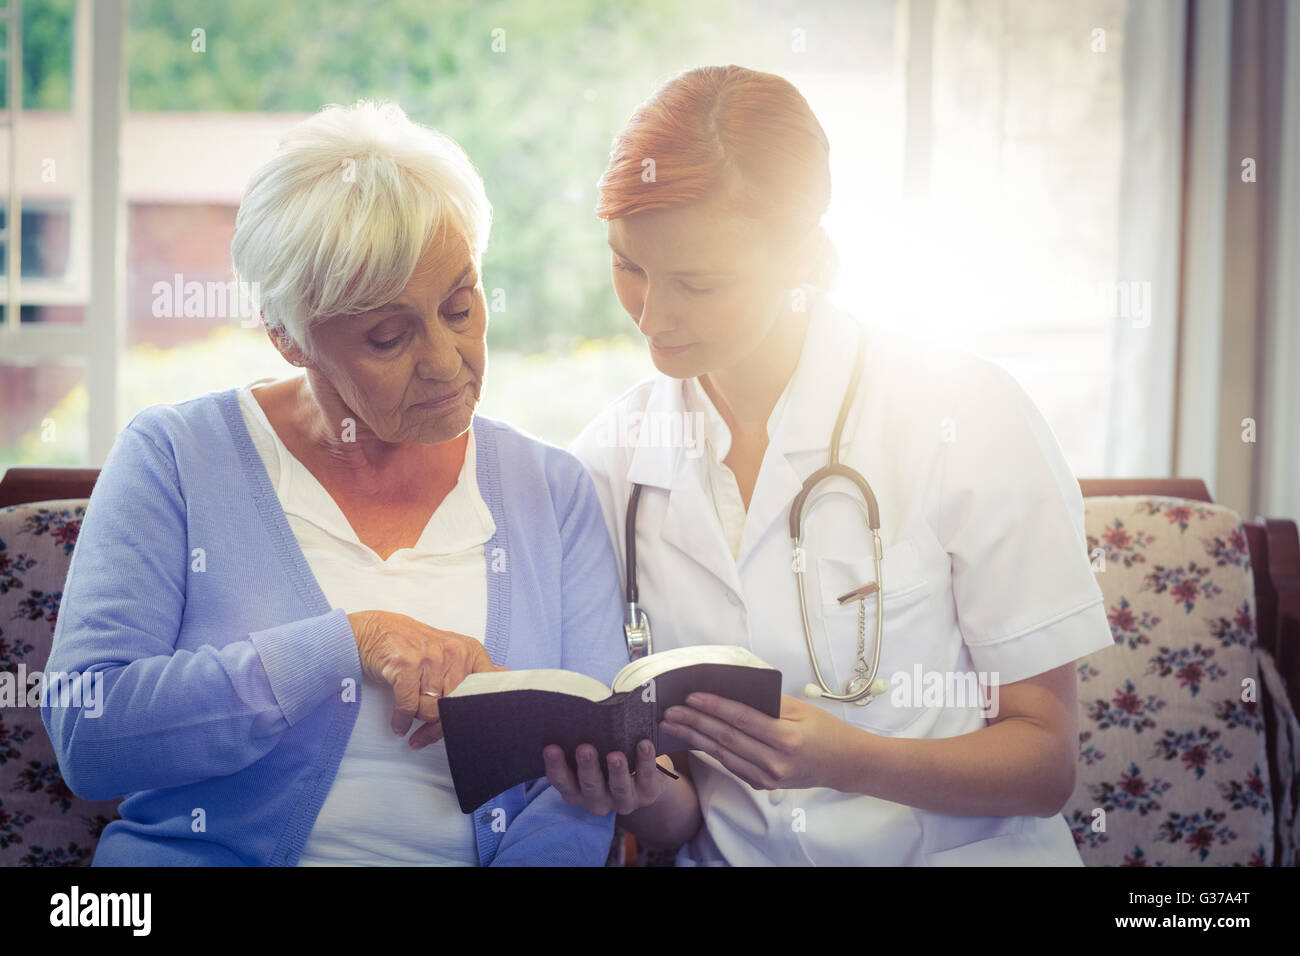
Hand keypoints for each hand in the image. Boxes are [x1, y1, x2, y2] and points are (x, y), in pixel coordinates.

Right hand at [347, 609, 505, 748]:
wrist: (372, 631)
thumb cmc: (412, 645)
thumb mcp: (449, 650)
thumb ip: (474, 667)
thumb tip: (506, 674)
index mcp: (469, 651)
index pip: (483, 691)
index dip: (474, 715)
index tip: (464, 729)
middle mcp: (453, 652)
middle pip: (455, 706)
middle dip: (439, 726)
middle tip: (425, 737)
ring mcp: (430, 658)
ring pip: (431, 708)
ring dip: (418, 720)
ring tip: (410, 720)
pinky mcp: (406, 665)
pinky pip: (409, 706)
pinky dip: (402, 719)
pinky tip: (399, 723)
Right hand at [542, 739, 670, 815]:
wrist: (643, 779)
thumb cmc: (607, 757)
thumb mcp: (593, 752)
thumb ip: (582, 739)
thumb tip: (572, 712)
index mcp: (577, 789)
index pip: (561, 780)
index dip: (555, 766)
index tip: (550, 747)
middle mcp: (597, 799)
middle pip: (590, 786)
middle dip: (587, 768)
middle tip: (585, 748)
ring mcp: (622, 800)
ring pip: (618, 788)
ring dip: (616, 771)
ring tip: (615, 755)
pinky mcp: (646, 794)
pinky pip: (646, 778)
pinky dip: (645, 761)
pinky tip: (644, 745)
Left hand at [658, 693, 855, 790]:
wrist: (844, 764)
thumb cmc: (824, 730)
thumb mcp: (801, 709)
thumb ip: (768, 702)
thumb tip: (732, 691)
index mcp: (786, 738)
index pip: (741, 719)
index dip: (714, 707)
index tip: (691, 696)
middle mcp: (774, 762)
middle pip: (726, 738)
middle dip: (695, 722)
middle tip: (670, 711)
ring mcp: (767, 777)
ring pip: (723, 754)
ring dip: (695, 738)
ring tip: (673, 725)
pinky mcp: (762, 784)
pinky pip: (731, 766)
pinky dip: (710, 751)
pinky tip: (694, 739)